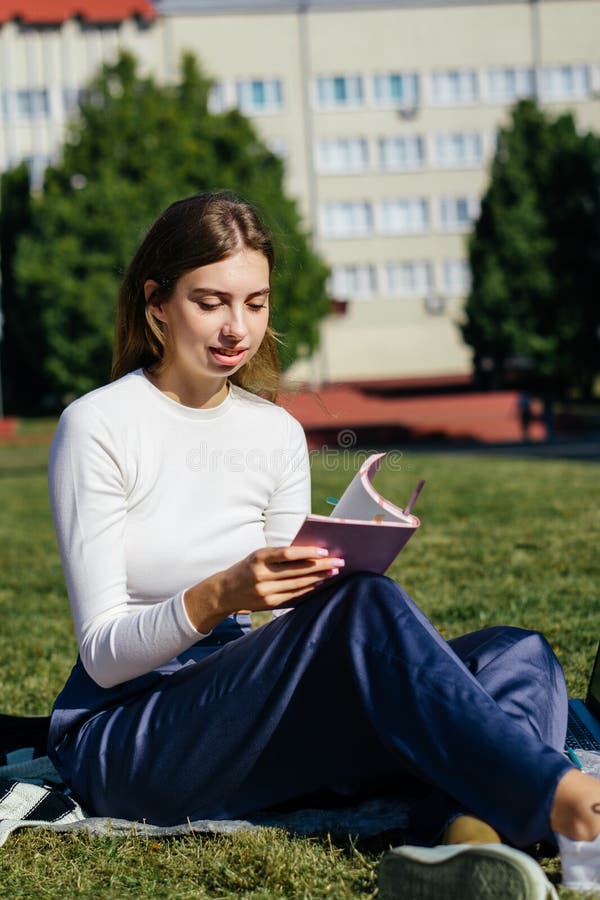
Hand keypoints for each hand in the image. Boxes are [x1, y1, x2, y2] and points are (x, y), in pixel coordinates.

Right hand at [183, 545, 343, 631]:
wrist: (225, 591)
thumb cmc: (247, 567)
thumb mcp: (259, 556)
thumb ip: (280, 555)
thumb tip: (311, 552)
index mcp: (259, 558)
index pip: (288, 554)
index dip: (308, 553)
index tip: (325, 550)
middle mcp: (261, 576)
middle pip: (297, 571)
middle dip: (320, 566)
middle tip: (338, 562)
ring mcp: (265, 592)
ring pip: (298, 584)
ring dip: (318, 578)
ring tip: (333, 572)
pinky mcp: (269, 604)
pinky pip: (293, 596)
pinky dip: (308, 589)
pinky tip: (319, 583)